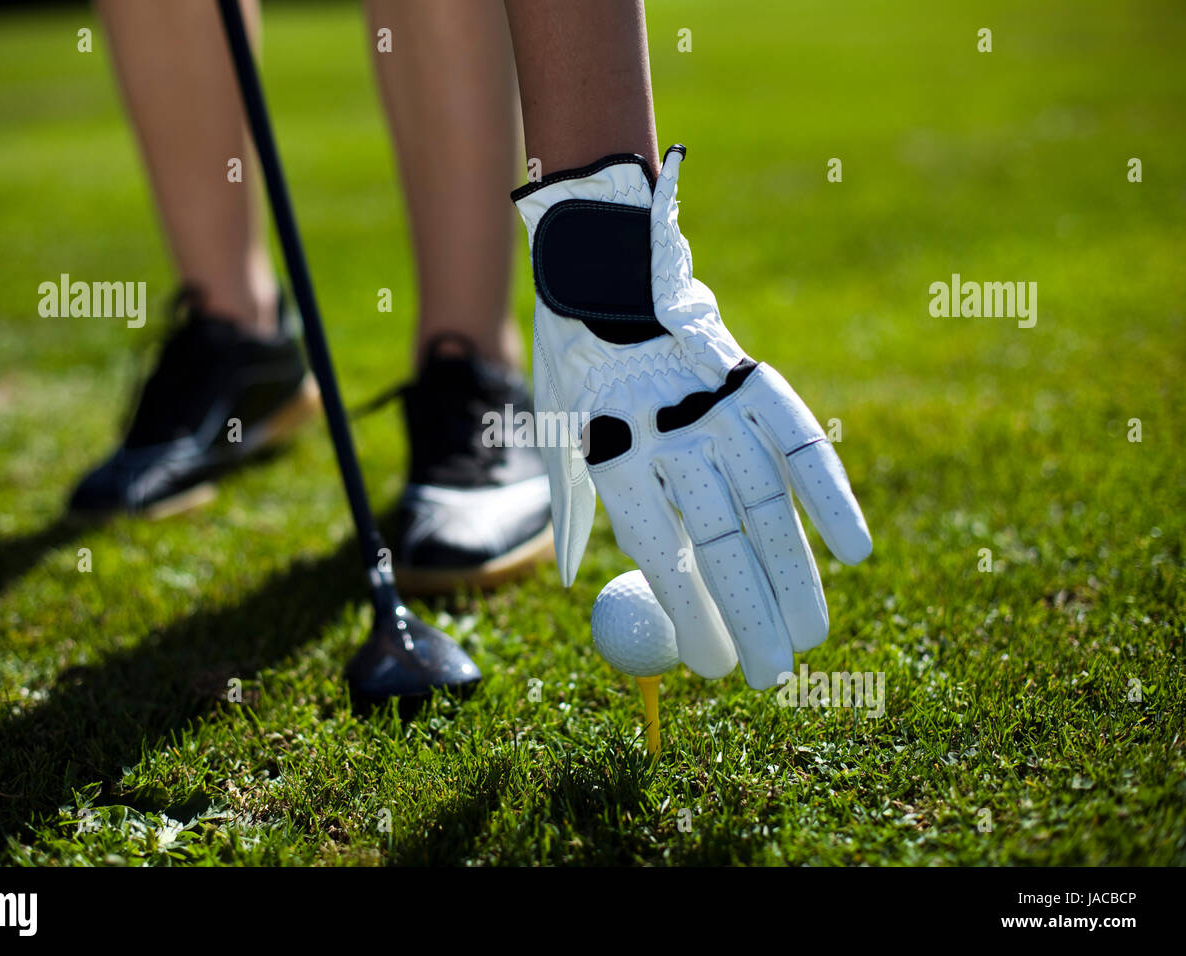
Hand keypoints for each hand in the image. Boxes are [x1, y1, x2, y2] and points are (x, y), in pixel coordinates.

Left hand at [514, 146, 870, 687]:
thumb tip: (576, 582)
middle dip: (752, 617)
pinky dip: (830, 496)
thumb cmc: (574, 365)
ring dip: (796, 576)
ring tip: (812, 635)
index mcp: (613, 453)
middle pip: (723, 541)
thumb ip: (573, 508)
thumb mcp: (557, 435)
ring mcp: (717, 405)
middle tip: (773, 675)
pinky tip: (854, 551)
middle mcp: (671, 433)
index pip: (664, 553)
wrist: (605, 266)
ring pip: (769, 505)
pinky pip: (802, 444)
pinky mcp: (751, 381)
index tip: (716, 666)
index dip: (695, 614)